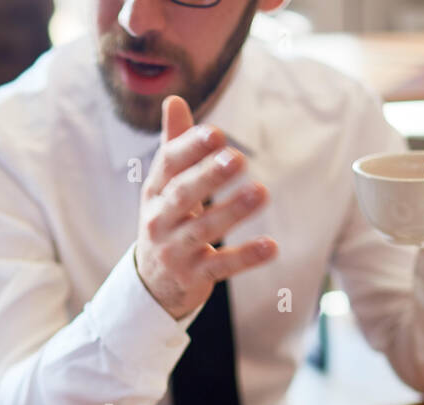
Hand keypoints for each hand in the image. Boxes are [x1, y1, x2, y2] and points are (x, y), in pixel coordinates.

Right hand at [134, 95, 277, 318]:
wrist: (152, 285)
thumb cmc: (166, 223)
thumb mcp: (164, 187)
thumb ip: (174, 145)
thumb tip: (174, 100)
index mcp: (154, 192)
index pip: (168, 165)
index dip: (190, 147)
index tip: (217, 133)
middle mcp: (159, 220)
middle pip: (183, 195)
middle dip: (209, 176)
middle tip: (237, 158)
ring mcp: (174, 251)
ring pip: (203, 230)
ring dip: (233, 211)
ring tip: (261, 192)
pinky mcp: (193, 277)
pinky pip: (222, 266)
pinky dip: (246, 257)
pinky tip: (271, 246)